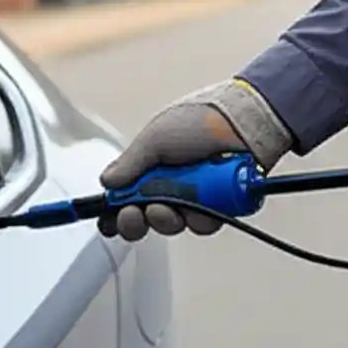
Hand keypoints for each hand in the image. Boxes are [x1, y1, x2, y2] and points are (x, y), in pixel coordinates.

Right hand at [99, 79, 291, 240]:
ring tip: (166, 206)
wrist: (241, 121)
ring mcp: (196, 199)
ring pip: (172, 225)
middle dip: (134, 221)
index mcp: (151, 170)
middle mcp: (171, 187)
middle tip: (132, 214)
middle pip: (145, 219)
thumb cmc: (199, 121)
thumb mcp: (154, 138)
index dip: (116, 213)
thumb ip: (129, 164)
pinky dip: (198, 217)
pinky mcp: (219, 207)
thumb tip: (106, 181)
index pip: (125, 199)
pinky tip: (199, 204)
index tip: (109, 219)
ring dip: (164, 219)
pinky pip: (203, 224)